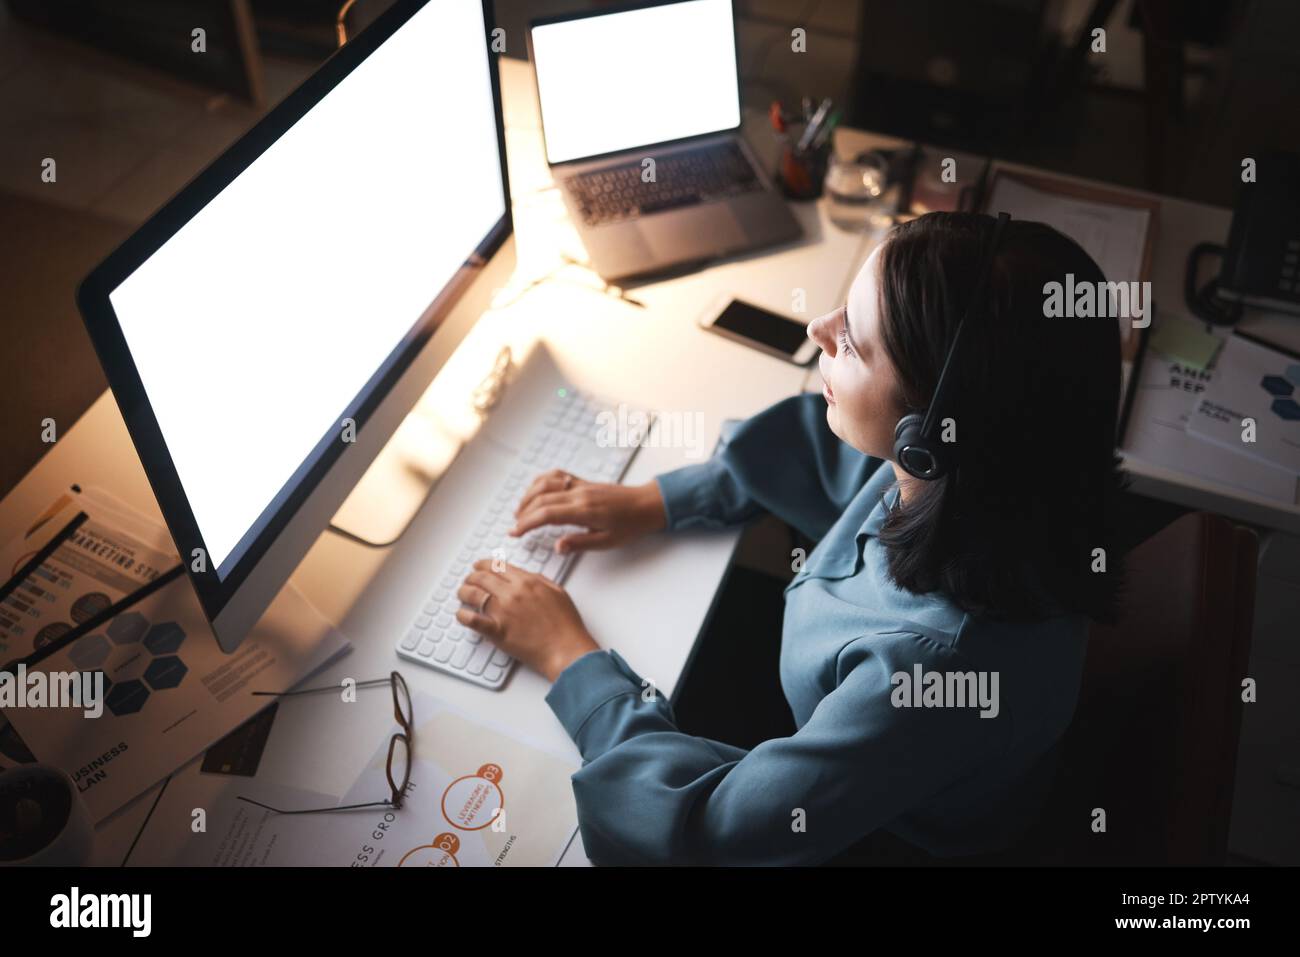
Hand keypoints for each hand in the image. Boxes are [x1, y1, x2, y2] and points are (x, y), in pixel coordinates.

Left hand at [456, 559, 599, 681]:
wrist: (566, 649)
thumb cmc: (566, 625)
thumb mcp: (558, 592)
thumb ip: (539, 580)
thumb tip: (524, 576)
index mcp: (527, 582)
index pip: (497, 566)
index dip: (483, 564)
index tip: (478, 566)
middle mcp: (513, 593)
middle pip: (482, 577)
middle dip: (471, 576)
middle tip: (468, 579)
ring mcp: (503, 612)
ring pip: (473, 594)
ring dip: (464, 591)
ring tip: (462, 593)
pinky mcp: (497, 631)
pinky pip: (472, 620)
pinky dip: (462, 615)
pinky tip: (461, 614)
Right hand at [511, 471, 666, 552]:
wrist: (647, 504)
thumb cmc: (631, 525)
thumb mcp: (607, 542)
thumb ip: (580, 543)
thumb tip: (557, 547)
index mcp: (584, 510)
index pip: (546, 514)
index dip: (527, 524)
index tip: (515, 533)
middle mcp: (579, 493)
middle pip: (541, 499)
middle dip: (523, 513)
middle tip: (514, 528)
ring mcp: (580, 484)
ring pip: (545, 483)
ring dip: (528, 496)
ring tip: (519, 512)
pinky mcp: (583, 481)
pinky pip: (556, 475)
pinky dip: (541, 481)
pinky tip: (535, 492)